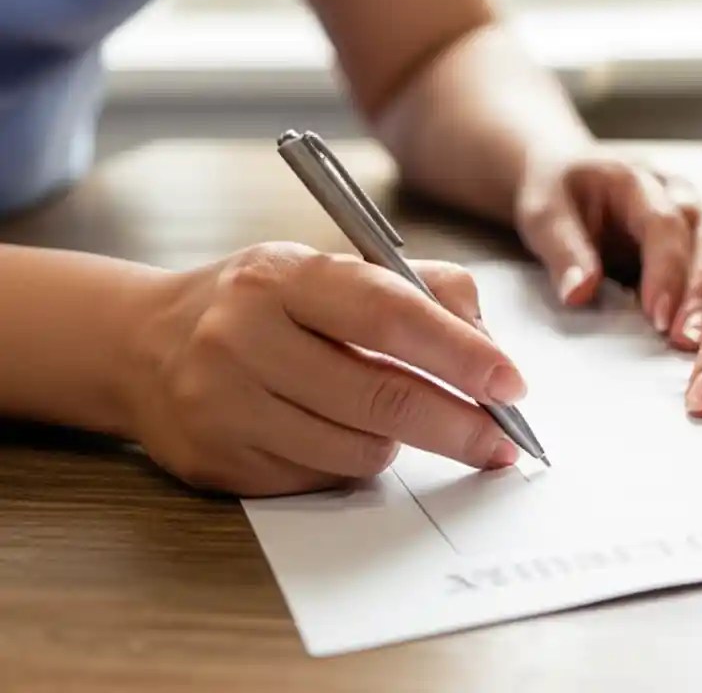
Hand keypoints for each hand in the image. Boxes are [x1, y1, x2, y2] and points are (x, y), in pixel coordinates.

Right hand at [126, 243, 527, 495]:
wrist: (142, 345)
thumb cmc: (261, 304)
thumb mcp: (330, 271)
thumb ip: (419, 290)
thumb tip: (488, 347)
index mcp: (283, 276)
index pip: (390, 315)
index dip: (462, 354)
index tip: (511, 384)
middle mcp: (244, 337)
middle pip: (382, 396)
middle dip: (459, 425)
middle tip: (503, 441)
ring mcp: (224, 405)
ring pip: (358, 449)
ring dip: (400, 443)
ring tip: (395, 420)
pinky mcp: (220, 462)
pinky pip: (322, 479)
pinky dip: (350, 463)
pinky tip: (336, 435)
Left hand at [516, 148, 701, 348]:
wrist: (570, 173)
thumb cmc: (557, 193)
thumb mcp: (542, 213)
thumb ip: (563, 250)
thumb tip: (580, 293)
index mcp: (637, 180)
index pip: (663, 224)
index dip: (666, 272)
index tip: (658, 318)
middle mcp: (680, 192)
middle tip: (691, 341)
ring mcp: (701, 212)